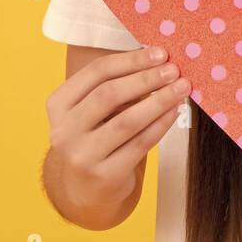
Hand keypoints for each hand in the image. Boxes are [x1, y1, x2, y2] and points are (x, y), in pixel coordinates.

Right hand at [45, 46, 191, 209]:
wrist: (88, 188)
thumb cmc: (98, 135)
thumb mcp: (95, 110)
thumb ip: (118, 85)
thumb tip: (159, 61)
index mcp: (59, 104)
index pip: (96, 73)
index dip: (131, 60)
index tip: (160, 53)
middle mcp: (64, 130)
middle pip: (109, 95)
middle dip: (146, 78)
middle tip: (174, 70)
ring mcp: (82, 155)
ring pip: (127, 121)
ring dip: (159, 101)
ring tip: (182, 88)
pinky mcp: (104, 175)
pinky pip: (140, 144)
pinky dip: (161, 124)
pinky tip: (174, 111)